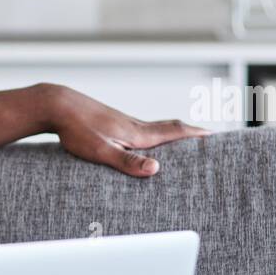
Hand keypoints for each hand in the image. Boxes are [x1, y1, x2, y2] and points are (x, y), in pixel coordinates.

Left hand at [41, 83, 208, 176]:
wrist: (58, 106)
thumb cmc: (77, 130)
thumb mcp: (102, 151)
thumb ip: (128, 161)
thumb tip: (156, 169)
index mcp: (138, 133)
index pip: (175, 132)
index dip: (197, 135)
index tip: (217, 138)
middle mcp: (136, 125)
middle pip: (171, 128)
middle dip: (192, 134)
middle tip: (210, 139)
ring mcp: (124, 122)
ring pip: (157, 127)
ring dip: (175, 133)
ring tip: (186, 141)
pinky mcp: (112, 123)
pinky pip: (142, 129)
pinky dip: (155, 134)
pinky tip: (148, 141)